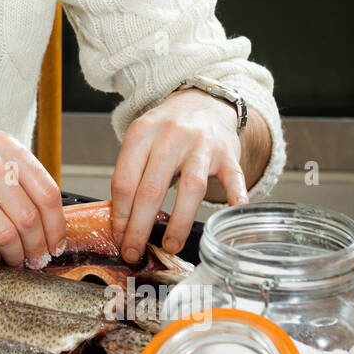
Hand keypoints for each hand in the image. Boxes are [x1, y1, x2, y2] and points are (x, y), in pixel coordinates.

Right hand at [0, 104, 65, 266]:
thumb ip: (12, 167)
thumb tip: (39, 205)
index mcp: (6, 148)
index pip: (48, 194)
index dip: (57, 225)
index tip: (56, 242)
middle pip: (31, 219)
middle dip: (39, 247)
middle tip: (38, 259)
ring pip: (9, 234)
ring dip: (17, 255)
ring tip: (16, 261)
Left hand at [111, 90, 248, 261]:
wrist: (203, 102)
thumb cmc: (167, 129)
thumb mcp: (141, 140)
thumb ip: (132, 172)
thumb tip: (121, 220)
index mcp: (142, 133)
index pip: (125, 180)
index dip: (120, 213)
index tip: (118, 235)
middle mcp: (170, 136)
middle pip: (151, 189)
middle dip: (139, 227)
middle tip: (134, 251)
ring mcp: (201, 144)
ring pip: (190, 188)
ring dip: (179, 222)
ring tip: (170, 245)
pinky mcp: (227, 153)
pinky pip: (233, 177)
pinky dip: (234, 197)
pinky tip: (227, 217)